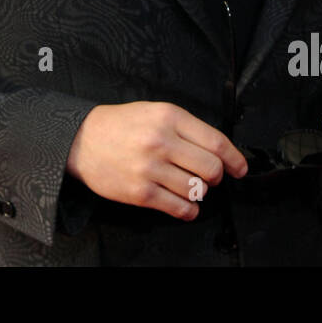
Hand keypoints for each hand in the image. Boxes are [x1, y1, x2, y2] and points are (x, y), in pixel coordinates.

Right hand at [66, 101, 247, 219]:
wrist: (82, 139)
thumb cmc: (121, 125)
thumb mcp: (155, 111)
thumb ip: (185, 128)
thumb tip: (219, 151)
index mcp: (168, 117)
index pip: (216, 141)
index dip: (234, 159)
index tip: (239, 168)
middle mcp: (161, 141)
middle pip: (210, 168)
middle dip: (216, 176)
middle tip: (209, 177)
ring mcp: (150, 168)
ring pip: (196, 190)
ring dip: (200, 192)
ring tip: (191, 187)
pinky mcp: (140, 192)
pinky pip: (178, 208)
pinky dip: (189, 211)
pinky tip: (186, 206)